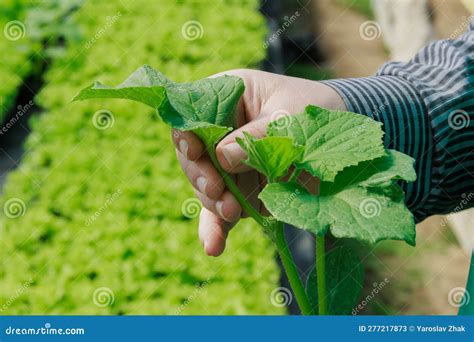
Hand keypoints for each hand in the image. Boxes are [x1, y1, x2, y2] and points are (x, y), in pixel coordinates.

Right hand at [172, 69, 345, 255]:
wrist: (342, 138)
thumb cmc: (316, 111)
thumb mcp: (292, 115)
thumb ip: (258, 135)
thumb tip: (221, 157)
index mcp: (226, 99)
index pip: (192, 116)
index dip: (187, 135)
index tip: (196, 153)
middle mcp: (220, 132)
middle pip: (194, 156)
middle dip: (201, 176)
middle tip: (216, 192)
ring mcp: (228, 163)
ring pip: (206, 186)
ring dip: (213, 204)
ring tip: (230, 213)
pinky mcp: (241, 188)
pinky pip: (223, 209)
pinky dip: (218, 228)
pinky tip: (214, 247)